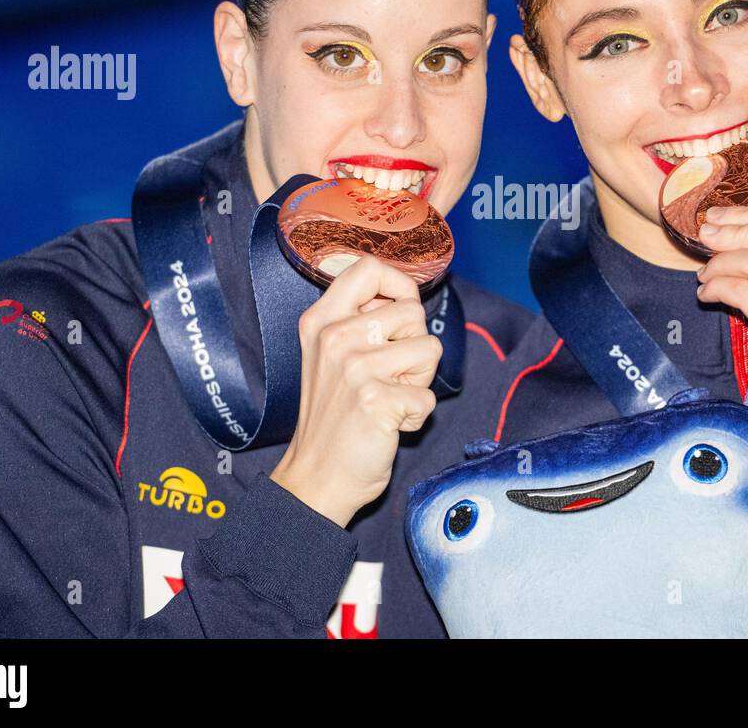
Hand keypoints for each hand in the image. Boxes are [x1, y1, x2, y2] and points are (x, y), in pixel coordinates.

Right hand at [270, 255, 442, 526]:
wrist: (317, 478)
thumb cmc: (334, 416)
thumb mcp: (329, 356)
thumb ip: (359, 320)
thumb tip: (403, 295)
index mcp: (321, 320)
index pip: (369, 268)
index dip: (400, 285)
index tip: (403, 313)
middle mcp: (335, 337)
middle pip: (413, 311)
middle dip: (414, 345)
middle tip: (389, 377)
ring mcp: (354, 368)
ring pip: (430, 349)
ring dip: (419, 381)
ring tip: (388, 400)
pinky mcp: (376, 401)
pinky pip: (429, 396)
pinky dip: (417, 415)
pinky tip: (389, 425)